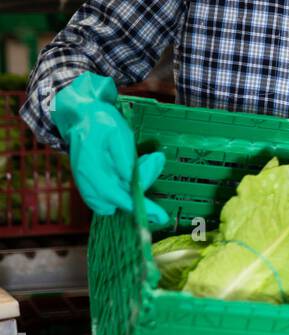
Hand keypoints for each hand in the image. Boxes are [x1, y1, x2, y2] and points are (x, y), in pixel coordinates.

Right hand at [51, 72, 169, 227]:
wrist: (81, 119)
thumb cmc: (102, 123)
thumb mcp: (118, 133)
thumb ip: (124, 157)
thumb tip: (130, 180)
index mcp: (91, 168)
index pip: (115, 195)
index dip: (138, 207)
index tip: (160, 216)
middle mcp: (87, 182)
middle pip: (121, 199)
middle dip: (143, 182)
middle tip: (154, 158)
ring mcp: (89, 186)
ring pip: (120, 198)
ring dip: (138, 184)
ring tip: (144, 158)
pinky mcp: (94, 187)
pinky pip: (116, 195)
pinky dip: (130, 185)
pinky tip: (136, 165)